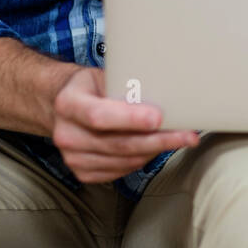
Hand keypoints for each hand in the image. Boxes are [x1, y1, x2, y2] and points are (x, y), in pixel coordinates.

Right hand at [51, 67, 199, 182]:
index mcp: (68, 103)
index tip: (158, 117)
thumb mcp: (103, 75)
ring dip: (155, 151)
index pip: (99, 116)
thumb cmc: (90, 87)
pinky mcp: (82, 172)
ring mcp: (72, 157)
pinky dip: (142, 160)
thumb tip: (165, 92)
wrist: (61, 106)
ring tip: (179, 139)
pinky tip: (156, 148)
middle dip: (157, 140)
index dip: (130, 119)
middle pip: (117, 144)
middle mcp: (66, 133)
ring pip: (123, 160)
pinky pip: (120, 171)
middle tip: (187, 135)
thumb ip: (125, 86)